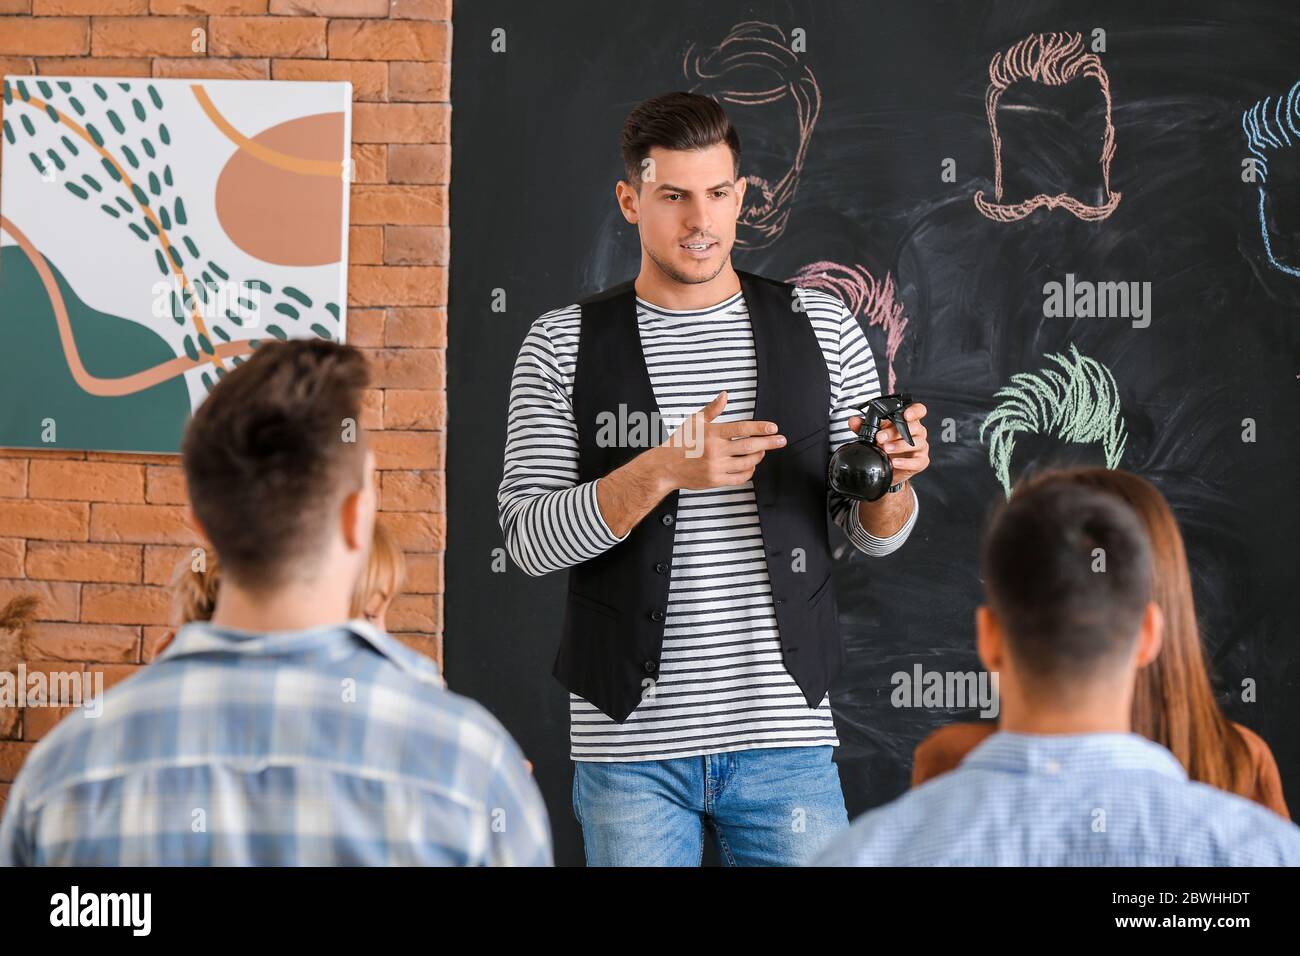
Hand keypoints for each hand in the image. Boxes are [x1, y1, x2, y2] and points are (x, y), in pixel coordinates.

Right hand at [653, 390, 786, 491]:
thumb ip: (712, 409)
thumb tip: (725, 395)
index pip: (742, 429)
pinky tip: (751, 465)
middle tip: (781, 440)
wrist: (666, 467)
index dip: (760, 428)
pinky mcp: (716, 480)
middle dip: (769, 443)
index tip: (773, 427)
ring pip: (747, 463)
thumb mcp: (695, 421)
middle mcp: (715, 451)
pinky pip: (739, 477)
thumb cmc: (680, 442)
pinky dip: (749, 471)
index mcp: (712, 433)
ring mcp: (716, 467)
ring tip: (763, 450)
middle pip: (749, 446)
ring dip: (758, 456)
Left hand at [847, 401, 929, 485]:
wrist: (887, 469)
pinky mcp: (921, 461)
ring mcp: (921, 446)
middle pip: (913, 427)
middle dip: (895, 432)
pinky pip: (917, 461)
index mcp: (908, 421)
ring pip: (916, 443)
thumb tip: (853, 420)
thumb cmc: (884, 446)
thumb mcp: (873, 434)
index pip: (918, 410)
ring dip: (899, 446)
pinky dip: (905, 462)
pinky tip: (894, 462)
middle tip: (880, 438)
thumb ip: (863, 426)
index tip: (905, 415)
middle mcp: (917, 432)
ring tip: (885, 449)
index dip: (915, 411)